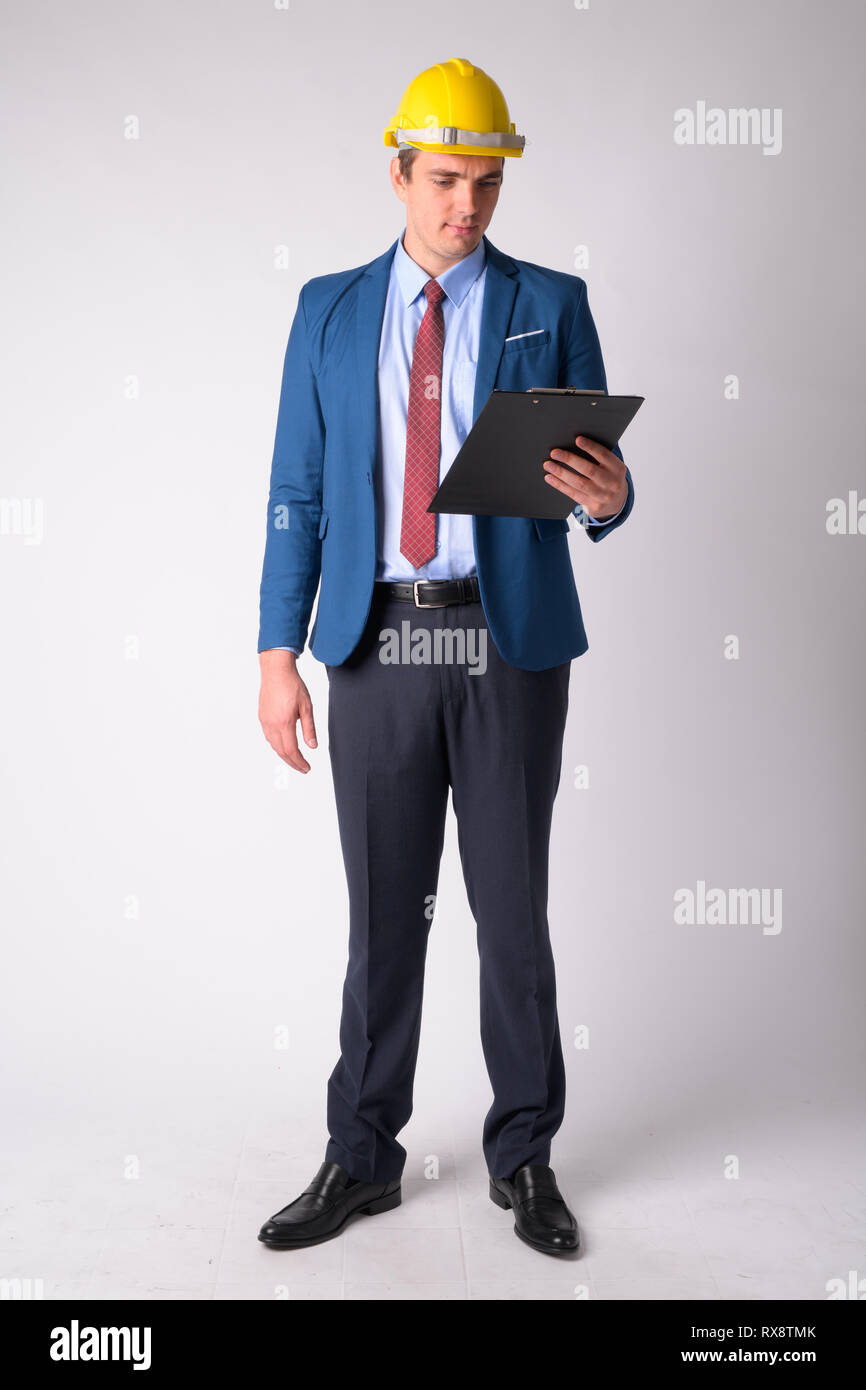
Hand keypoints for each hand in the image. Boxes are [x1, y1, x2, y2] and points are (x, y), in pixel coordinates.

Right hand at [258, 651, 317, 773]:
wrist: (276, 671)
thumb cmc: (292, 685)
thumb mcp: (307, 707)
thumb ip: (309, 728)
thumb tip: (313, 746)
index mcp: (284, 722)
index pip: (291, 750)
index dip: (299, 762)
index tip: (306, 768)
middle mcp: (272, 724)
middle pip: (281, 751)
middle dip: (293, 763)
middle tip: (303, 768)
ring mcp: (265, 721)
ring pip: (274, 746)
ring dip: (285, 755)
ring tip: (295, 759)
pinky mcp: (262, 717)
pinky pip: (269, 737)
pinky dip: (277, 746)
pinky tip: (285, 745)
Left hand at [542, 435, 627, 520]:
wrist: (617, 502)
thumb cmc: (608, 477)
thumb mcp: (610, 466)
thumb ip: (598, 457)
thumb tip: (572, 443)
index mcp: (618, 468)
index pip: (604, 455)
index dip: (590, 447)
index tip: (577, 439)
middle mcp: (612, 483)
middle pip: (589, 470)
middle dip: (570, 459)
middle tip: (554, 452)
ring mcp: (603, 496)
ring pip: (579, 483)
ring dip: (561, 473)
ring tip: (548, 464)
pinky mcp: (593, 506)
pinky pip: (573, 494)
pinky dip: (560, 485)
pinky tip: (550, 477)